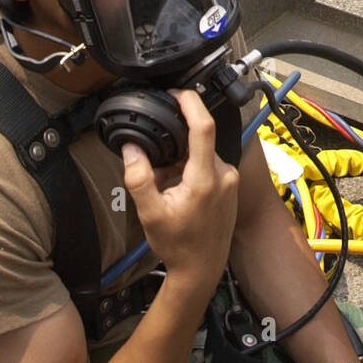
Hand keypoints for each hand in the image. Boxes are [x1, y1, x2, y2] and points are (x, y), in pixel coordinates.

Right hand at [121, 90, 238, 286]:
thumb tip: (131, 148)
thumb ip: (139, 177)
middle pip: (197, 141)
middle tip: (157, 170)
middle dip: (174, 147)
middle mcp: (223, 175)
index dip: (190, 103)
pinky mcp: (231, 185)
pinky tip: (180, 192)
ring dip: (181, 162)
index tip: (176, 92)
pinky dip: (191, 170)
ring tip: (168, 188)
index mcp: (205, 178)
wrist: (202, 270)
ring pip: (202, 154)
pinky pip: (209, 165)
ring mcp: (230, 180)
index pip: (203, 127)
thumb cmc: (178, 246)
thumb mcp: (150, 213)